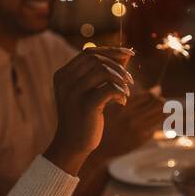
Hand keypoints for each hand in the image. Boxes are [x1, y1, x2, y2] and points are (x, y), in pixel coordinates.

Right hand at [44, 47, 132, 175]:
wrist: (72, 145)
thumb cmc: (84, 117)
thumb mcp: (91, 92)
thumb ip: (105, 73)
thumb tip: (125, 55)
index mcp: (63, 75)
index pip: (88, 53)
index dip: (110, 51)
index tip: (129, 53)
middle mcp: (65, 81)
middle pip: (97, 59)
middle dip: (118, 66)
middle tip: (130, 80)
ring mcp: (74, 93)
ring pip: (103, 71)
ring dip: (121, 79)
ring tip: (127, 92)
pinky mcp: (86, 105)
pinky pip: (109, 88)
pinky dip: (120, 92)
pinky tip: (122, 102)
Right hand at [97, 90, 164, 159]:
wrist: (97, 147)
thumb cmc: (105, 122)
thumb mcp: (112, 105)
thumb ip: (131, 96)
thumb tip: (157, 88)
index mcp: (123, 106)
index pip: (150, 95)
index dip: (154, 93)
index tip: (153, 93)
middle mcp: (132, 118)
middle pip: (159, 104)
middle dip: (160, 101)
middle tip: (156, 102)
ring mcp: (137, 130)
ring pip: (162, 116)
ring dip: (161, 112)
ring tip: (154, 112)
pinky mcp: (140, 140)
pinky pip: (155, 128)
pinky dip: (154, 124)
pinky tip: (147, 123)